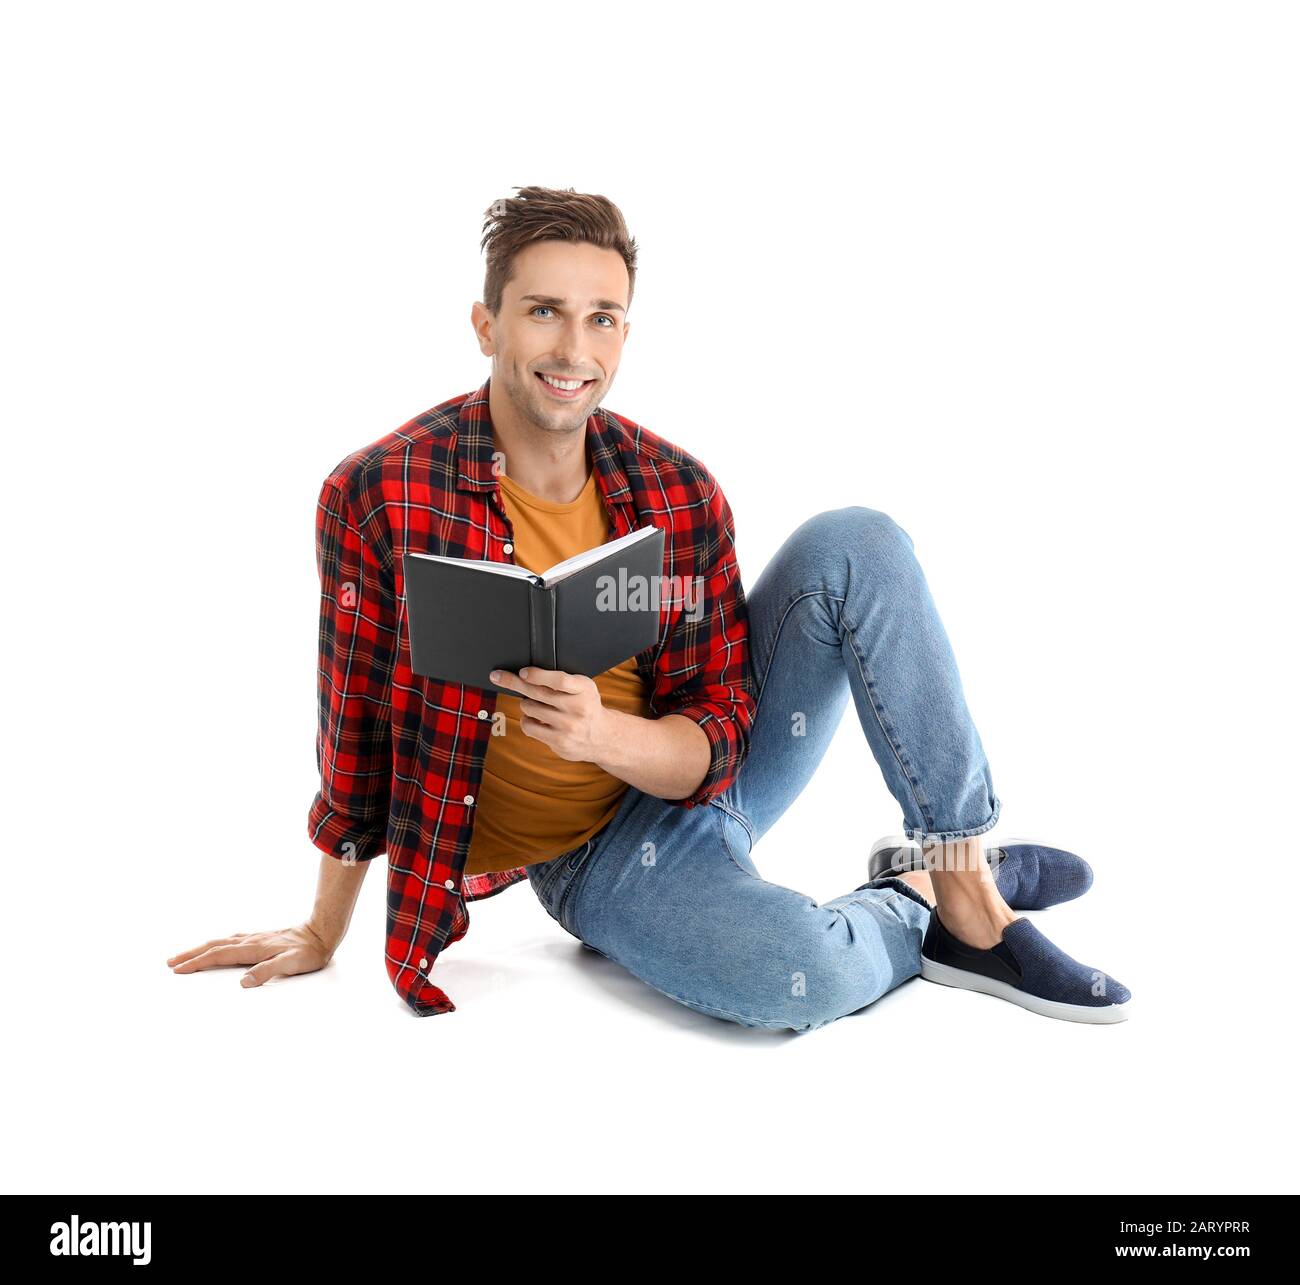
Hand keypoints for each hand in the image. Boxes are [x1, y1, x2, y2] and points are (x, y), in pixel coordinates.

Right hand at [166, 922, 336, 988]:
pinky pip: (231, 941)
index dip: (197, 962)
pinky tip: (218, 946)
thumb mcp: (291, 964)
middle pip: (214, 946)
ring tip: (186, 955)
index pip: (218, 955)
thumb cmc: (309, 951)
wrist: (322, 932)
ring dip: (201, 948)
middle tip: (169, 962)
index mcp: (253, 948)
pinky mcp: (260, 938)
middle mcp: (250, 940)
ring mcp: (255, 938)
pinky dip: (217, 945)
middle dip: (191, 954)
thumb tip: (243, 983)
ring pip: (221, 942)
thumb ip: (268, 971)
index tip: (178, 970)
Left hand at [490, 665, 611, 762]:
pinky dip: (526, 720)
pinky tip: (535, 719)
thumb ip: (563, 681)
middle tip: (498, 676)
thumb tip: (527, 674)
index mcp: (584, 689)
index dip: (538, 675)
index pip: (559, 680)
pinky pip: (529, 726)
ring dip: (526, 704)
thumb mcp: (583, 689)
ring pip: (530, 708)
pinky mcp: (559, 740)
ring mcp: (568, 726)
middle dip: (514, 682)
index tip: (523, 672)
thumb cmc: (586, 706)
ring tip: (536, 705)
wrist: (602, 737)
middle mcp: (578, 707)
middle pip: (538, 692)